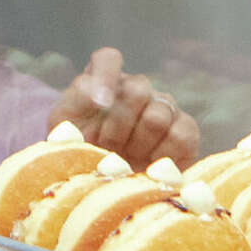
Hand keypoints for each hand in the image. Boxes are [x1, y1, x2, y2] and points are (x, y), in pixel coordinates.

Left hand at [48, 47, 199, 169]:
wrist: (105, 191)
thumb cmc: (81, 158)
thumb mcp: (64, 130)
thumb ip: (77, 102)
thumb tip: (101, 96)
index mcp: (104, 83)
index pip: (108, 59)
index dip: (105, 76)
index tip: (99, 104)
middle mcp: (136, 89)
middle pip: (138, 88)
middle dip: (118, 125)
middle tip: (107, 146)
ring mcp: (164, 107)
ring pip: (159, 113)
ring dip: (138, 143)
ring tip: (126, 159)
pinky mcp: (186, 130)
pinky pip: (182, 134)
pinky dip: (164, 154)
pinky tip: (150, 166)